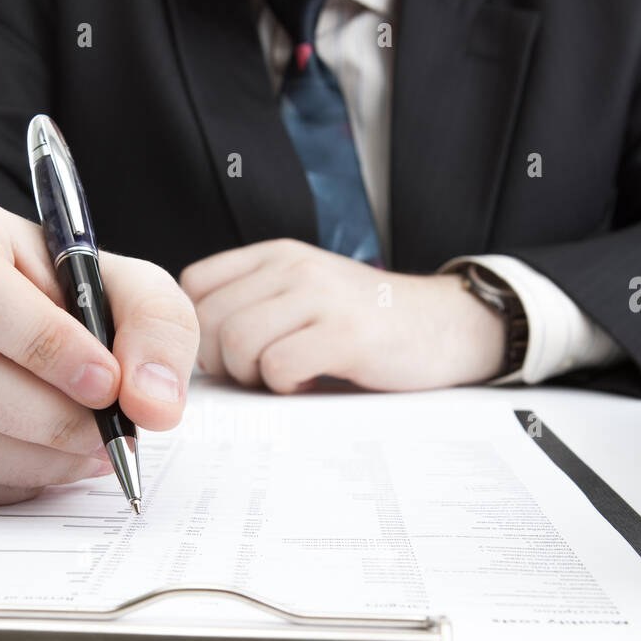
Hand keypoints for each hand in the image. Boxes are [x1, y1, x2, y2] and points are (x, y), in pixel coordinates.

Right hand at [0, 192, 197, 507]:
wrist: (1, 314)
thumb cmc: (59, 294)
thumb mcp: (124, 284)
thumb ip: (156, 329)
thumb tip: (152, 403)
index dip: (38, 342)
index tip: (104, 381)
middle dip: (48, 418)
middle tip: (107, 433)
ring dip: (31, 460)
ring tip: (86, 452)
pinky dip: (1, 485)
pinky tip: (44, 464)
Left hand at [181, 239, 506, 392]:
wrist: (447, 326)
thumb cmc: (368, 324)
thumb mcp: (305, 293)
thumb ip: (255, 304)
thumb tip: (193, 352)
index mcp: (276, 254)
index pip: (195, 285)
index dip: (199, 330)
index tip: (230, 355)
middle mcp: (293, 266)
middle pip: (211, 321)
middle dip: (226, 364)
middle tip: (263, 374)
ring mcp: (320, 296)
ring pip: (237, 344)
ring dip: (256, 377)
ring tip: (291, 376)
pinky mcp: (345, 333)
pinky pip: (278, 366)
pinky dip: (287, 386)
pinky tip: (314, 381)